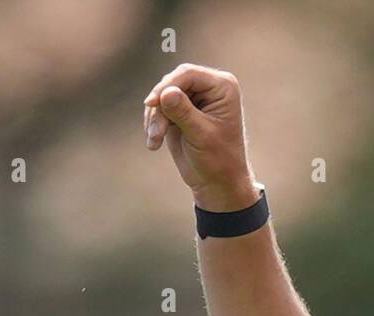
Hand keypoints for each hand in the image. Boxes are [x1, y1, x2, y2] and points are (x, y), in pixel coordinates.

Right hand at [143, 63, 258, 211]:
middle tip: (155, 134)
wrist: (217, 182)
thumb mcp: (201, 136)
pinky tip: (154, 142)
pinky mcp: (180, 109)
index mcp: (222, 87)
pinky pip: (159, 107)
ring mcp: (194, 97)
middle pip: (172, 82)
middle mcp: (208, 87)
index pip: (188, 74)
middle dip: (159, 107)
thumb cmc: (218, 160)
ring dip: (155, 118)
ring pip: (162, 96)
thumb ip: (183, 112)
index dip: (167, 86)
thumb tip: (166, 92)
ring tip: (154, 142)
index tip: (151, 103)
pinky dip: (154, 123)